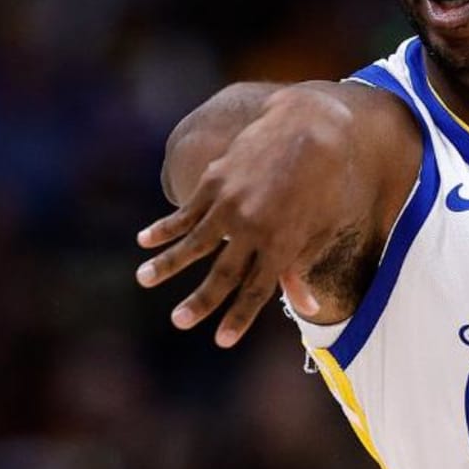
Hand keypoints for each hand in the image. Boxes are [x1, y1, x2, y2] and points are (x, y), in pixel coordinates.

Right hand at [136, 87, 356, 346]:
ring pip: (193, 243)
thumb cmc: (324, 185)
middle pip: (222, 274)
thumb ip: (303, 267)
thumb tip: (308, 309)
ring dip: (167, 264)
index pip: (256, 290)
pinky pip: (186, 211)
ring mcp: (230, 204)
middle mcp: (253, 228)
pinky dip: (164, 227)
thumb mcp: (320, 229)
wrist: (308, 128)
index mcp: (282, 244)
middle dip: (200, 301)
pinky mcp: (215, 182)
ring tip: (144, 279)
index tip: (221, 340)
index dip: (239, 318)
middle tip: (178, 322)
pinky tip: (144, 240)